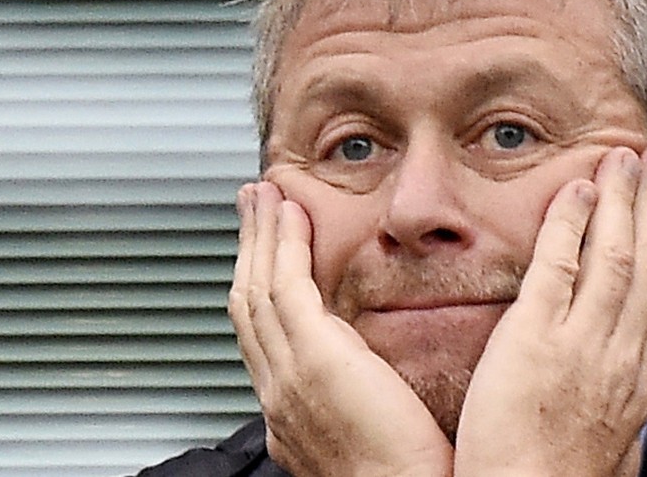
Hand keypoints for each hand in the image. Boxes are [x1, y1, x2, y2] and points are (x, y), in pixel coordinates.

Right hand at [228, 182, 452, 476]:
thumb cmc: (399, 474)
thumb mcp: (358, 429)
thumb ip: (346, 394)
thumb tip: (359, 374)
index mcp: (288, 408)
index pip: (261, 334)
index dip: (257, 285)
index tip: (263, 252)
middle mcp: (277, 391)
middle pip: (248, 303)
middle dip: (247, 250)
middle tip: (250, 210)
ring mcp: (287, 374)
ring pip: (258, 287)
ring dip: (260, 236)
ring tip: (263, 197)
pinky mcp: (313, 357)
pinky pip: (287, 285)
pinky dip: (283, 245)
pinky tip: (289, 215)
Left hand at [454, 145, 646, 475]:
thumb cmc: (562, 476)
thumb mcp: (621, 437)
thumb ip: (636, 396)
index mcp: (638, 375)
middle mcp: (618, 352)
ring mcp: (579, 342)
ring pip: (615, 256)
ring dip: (623, 201)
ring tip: (627, 159)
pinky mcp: (533, 339)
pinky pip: (557, 266)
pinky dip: (570, 223)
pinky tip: (576, 191)